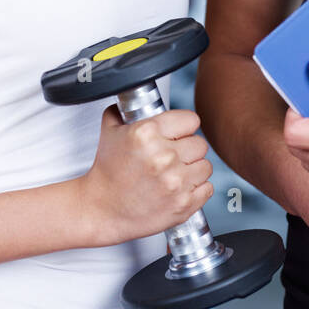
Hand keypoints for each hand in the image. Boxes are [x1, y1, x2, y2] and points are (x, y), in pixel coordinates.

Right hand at [84, 105, 213, 244]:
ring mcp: (175, 181)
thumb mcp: (110, 132)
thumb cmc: (106, 174)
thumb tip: (132, 98)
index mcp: (146, 133)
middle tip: (172, 157)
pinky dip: (196, 189)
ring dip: (193, 169)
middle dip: (187, 149)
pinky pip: (207, 188)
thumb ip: (123, 111)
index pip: (191, 119)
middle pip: (200, 143)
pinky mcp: (183, 204)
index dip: (184, 126)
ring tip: (174, 174)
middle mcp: (163, 156)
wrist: (101, 210)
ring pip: (206, 166)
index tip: (178, 133)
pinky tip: (179, 188)